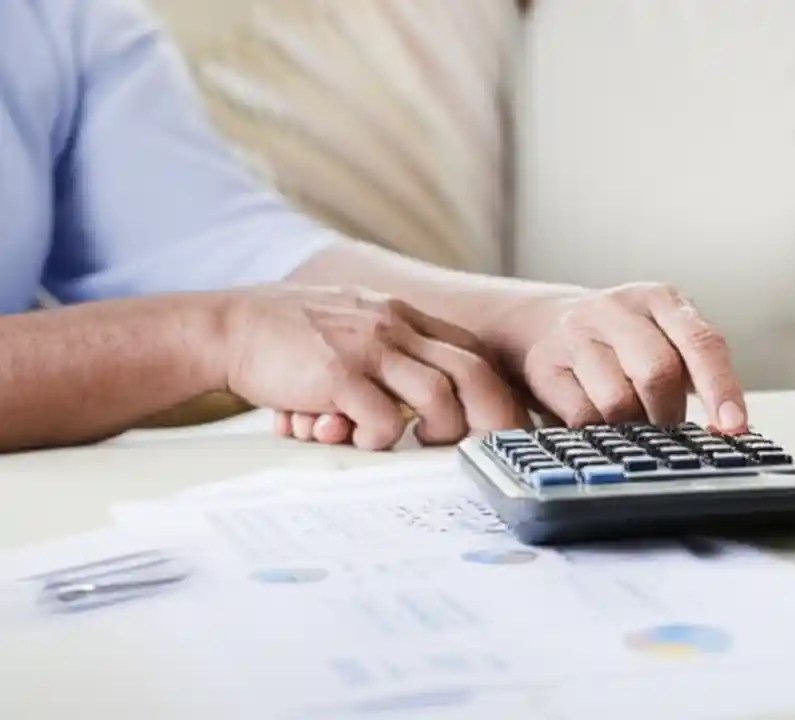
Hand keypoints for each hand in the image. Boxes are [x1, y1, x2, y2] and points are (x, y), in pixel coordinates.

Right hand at [220, 285, 526, 449]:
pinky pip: (383, 421)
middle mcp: (394, 326)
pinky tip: (351, 437)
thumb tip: (433, 401)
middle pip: (474, 373)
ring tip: (417, 441)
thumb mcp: (356, 326)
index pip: (473, 350)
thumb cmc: (293, 338)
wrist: (228, 327)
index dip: (496, 391)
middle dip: (491, 417)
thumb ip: (394, 352)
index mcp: (403, 316)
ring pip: (439, 398)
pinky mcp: (338, 375)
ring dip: (437, 432)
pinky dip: (377, 441)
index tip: (504, 425)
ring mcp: (368, 349)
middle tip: (484, 448)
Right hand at [490, 283, 748, 432]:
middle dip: (670, 412)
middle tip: (671, 431)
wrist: (541, 321)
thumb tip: (730, 426)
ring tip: (634, 423)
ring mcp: (577, 335)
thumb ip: (696, 369)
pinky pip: (584, 416)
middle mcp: (618, 310)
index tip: (734, 425)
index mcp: (660, 299)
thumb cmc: (621, 341)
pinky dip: (601, 432)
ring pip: (618, 400)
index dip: (721, 387)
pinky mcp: (545, 367)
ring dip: (634, 426)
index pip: (701, 342)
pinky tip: (603, 426)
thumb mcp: (663, 336)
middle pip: (658, 372)